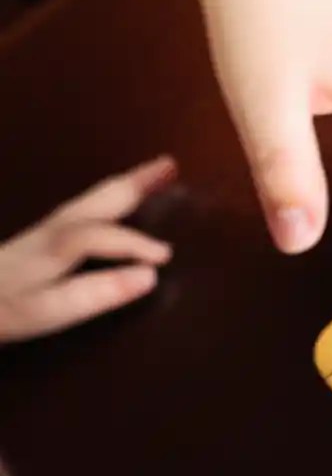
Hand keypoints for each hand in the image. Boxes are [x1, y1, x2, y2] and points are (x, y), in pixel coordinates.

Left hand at [0, 156, 175, 343]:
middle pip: (96, 201)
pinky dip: (105, 198)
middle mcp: (50, 231)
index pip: (103, 235)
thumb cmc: (1, 309)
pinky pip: (80, 208)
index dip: (136, 244)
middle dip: (134, 183)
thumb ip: (97, 293)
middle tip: (170, 165)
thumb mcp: (46, 310)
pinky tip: (110, 203)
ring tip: (152, 173)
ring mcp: (39, 232)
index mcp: (55, 246)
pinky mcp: (32, 241)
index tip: (166, 258)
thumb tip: (150, 275)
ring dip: (123, 186)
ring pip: (88, 201)